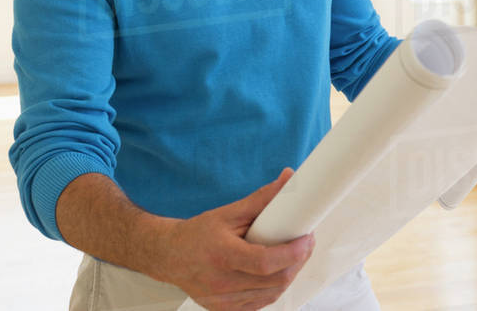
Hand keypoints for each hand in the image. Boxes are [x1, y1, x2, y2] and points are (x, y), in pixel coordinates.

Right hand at [156, 167, 314, 310]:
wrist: (169, 257)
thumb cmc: (198, 234)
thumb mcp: (228, 212)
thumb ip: (261, 199)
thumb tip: (289, 178)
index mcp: (222, 256)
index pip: (265, 262)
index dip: (293, 252)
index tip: (307, 238)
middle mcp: (222, 283)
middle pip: (274, 280)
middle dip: (298, 261)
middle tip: (306, 242)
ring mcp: (223, 301)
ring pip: (272, 294)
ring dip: (290, 274)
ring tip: (295, 255)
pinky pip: (261, 302)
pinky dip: (274, 288)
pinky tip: (277, 272)